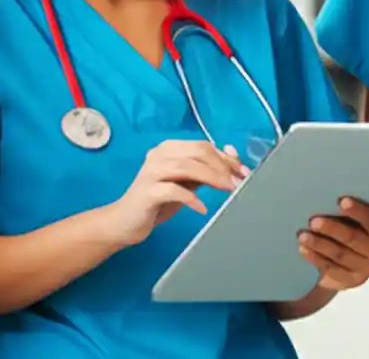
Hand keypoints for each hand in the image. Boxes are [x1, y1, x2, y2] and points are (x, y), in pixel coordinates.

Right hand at [106, 140, 248, 245]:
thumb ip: (206, 170)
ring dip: (212, 178)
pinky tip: (202, 208)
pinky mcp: (146, 191)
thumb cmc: (158, 202)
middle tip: (239, 182)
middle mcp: (159, 155)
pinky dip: (191, 198)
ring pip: (187, 167)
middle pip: (198, 153)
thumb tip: (233, 156)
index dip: (226, 158)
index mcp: (169, 148)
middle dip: (223, 167)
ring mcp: (151, 172)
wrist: (124, 222)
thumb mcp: (186, 183)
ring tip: (228, 191)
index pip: (203, 146)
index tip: (244, 172)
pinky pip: (173, 190)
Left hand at [299, 198, 368, 290]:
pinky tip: (303, 249)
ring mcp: (366, 268)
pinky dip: (316, 259)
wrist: (353, 262)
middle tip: (314, 221)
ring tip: (303, 235)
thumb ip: (348, 210)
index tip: (341, 201)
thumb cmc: (351, 229)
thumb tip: (325, 192)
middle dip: (332, 229)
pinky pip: (331, 269)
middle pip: (353, 238)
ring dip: (320, 244)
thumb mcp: (356, 220)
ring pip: (340, 255)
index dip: (357, 210)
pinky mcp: (351, 281)